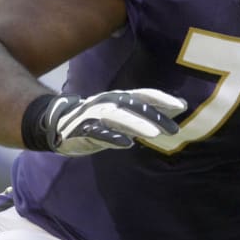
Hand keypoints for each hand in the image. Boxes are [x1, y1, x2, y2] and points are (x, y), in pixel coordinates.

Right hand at [36, 89, 186, 155]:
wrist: (56, 124)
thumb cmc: (97, 120)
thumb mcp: (123, 115)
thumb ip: (146, 112)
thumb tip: (179, 107)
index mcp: (119, 98)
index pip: (144, 95)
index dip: (162, 99)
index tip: (182, 106)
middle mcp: (108, 102)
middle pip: (133, 106)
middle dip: (154, 116)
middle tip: (174, 129)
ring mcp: (94, 115)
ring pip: (117, 117)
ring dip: (136, 124)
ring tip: (154, 134)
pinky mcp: (82, 130)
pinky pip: (98, 133)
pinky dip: (111, 137)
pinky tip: (125, 144)